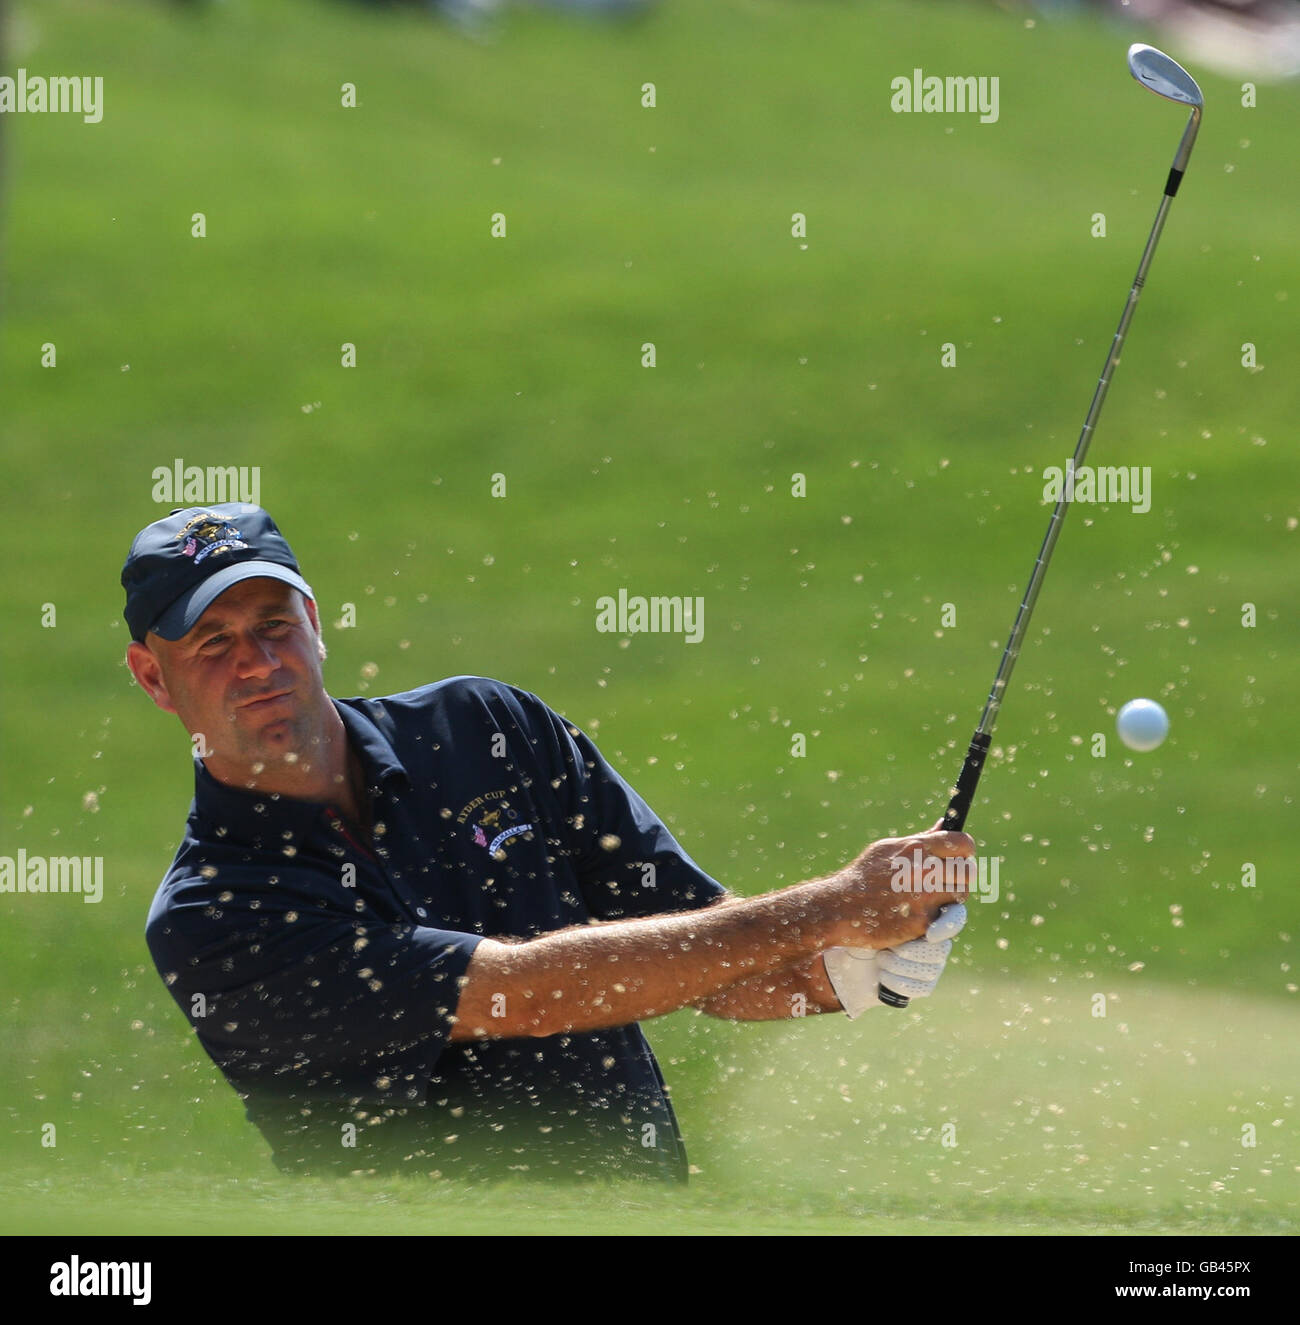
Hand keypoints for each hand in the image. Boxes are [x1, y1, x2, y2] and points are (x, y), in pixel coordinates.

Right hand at [819, 827, 974, 949]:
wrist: (840, 908)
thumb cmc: (864, 876)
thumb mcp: (888, 849)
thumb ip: (920, 840)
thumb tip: (944, 825)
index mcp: (916, 848)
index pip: (962, 843)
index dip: (966, 851)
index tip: (961, 858)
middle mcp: (924, 870)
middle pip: (969, 872)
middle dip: (961, 878)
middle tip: (947, 882)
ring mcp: (924, 898)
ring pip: (960, 897)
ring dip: (950, 899)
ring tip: (929, 899)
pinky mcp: (922, 923)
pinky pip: (943, 920)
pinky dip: (934, 919)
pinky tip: (914, 915)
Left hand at [823, 903, 967, 1018]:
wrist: (848, 957)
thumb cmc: (861, 925)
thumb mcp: (873, 909)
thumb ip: (893, 899)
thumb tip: (905, 883)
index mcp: (930, 914)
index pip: (956, 915)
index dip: (949, 925)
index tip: (929, 935)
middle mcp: (937, 939)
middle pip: (941, 949)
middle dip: (910, 951)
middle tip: (885, 947)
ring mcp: (933, 963)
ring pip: (930, 970)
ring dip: (898, 965)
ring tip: (880, 958)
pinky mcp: (925, 984)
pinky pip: (922, 987)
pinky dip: (897, 982)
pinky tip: (882, 975)